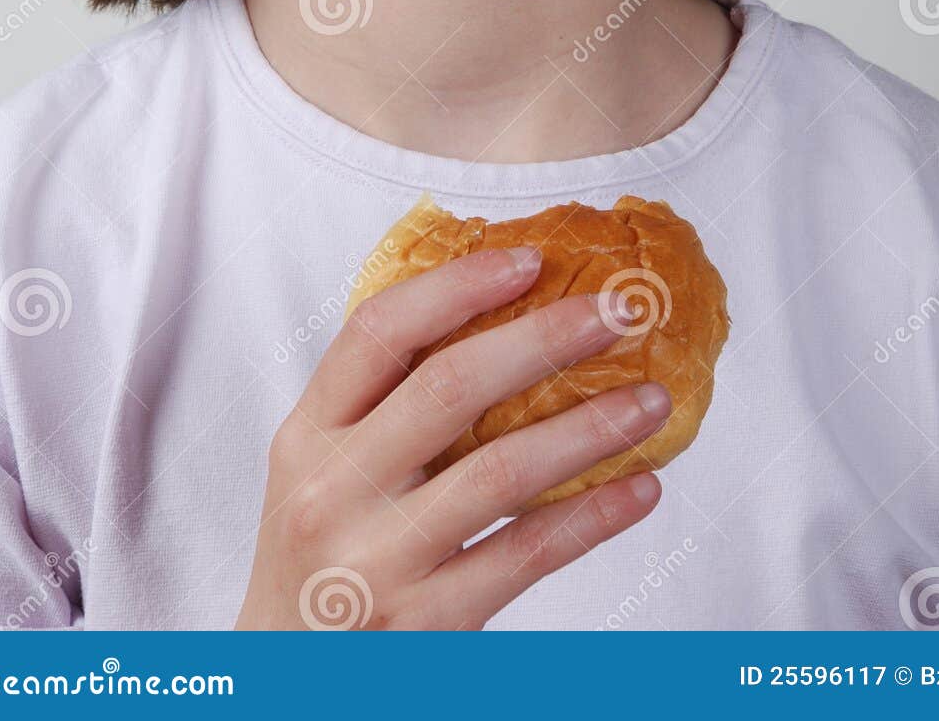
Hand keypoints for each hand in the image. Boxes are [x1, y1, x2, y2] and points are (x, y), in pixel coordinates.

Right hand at [235, 242, 670, 629]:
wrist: (286, 683)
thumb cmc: (320, 555)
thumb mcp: (321, 469)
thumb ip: (385, 402)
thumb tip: (501, 314)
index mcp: (307, 433)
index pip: (377, 331)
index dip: (456, 286)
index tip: (529, 260)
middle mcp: (333, 489)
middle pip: (448, 387)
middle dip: (545, 338)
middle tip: (621, 311)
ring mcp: (376, 561)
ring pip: (501, 471)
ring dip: (589, 428)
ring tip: (652, 400)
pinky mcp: (424, 625)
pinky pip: (524, 556)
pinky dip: (590, 517)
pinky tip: (639, 489)